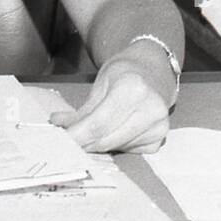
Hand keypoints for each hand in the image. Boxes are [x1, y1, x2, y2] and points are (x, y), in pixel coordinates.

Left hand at [49, 53, 170, 153]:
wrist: (154, 70)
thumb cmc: (125, 73)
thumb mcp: (101, 83)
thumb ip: (82, 109)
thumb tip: (59, 126)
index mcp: (133, 89)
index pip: (99, 124)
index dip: (78, 135)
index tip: (62, 140)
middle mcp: (150, 109)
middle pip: (107, 140)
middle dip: (84, 143)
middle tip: (68, 141)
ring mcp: (159, 126)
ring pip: (117, 147)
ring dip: (98, 145)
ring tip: (89, 133)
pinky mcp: (160, 138)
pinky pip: (129, 150)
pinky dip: (115, 144)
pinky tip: (113, 130)